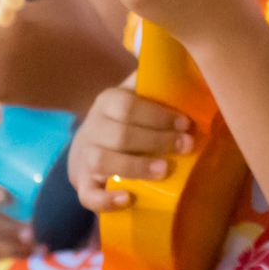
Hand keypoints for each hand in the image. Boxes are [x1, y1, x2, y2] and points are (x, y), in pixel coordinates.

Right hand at [67, 87, 191, 211]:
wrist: (87, 146)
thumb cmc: (122, 119)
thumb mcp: (132, 96)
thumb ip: (151, 84)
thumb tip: (182, 69)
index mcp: (107, 102)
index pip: (129, 106)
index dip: (158, 115)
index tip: (185, 123)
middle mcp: (93, 128)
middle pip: (120, 134)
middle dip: (156, 140)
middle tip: (186, 146)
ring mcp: (85, 157)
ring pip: (102, 161)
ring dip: (135, 166)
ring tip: (164, 171)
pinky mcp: (82, 184)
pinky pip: (87, 195)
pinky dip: (105, 200)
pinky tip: (128, 199)